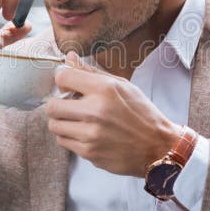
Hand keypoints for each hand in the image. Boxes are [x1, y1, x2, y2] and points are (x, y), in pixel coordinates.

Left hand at [45, 52, 179, 176]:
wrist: (157, 145)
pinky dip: (70, 137)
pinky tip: (84, 133)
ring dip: (62, 122)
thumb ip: (92, 72)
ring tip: (77, 120)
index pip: (62, 78)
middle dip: (57, 104)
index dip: (62, 80)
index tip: (68, 85)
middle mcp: (96, 112)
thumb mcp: (122, 85)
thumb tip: (69, 57)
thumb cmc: (141, 113)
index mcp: (105, 89)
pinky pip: (63, 142)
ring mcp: (91, 135)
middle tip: (68, 105)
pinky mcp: (89, 153)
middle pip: (52, 106)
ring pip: (54, 126)